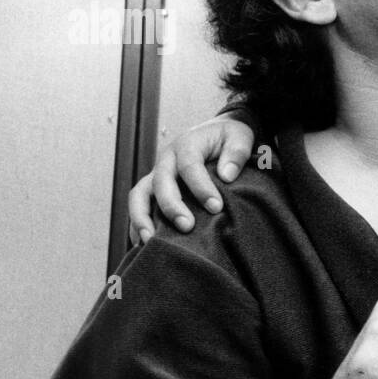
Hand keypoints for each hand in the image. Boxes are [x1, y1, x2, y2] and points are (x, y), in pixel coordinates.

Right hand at [127, 115, 255, 243]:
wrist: (217, 133)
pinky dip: (137, 225)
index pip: (189, 165)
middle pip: (160, 182)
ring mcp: (157, 174)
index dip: (201, 187)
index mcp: (187, 144)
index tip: (216, 207)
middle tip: (187, 226)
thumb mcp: (240, 137)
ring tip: (151, 242)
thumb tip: (227, 175)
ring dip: (141, 218)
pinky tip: (144, 246)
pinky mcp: (154, 189)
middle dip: (171, 206)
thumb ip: (237, 153)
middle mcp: (166, 159)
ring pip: (139, 195)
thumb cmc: (229, 137)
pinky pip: (139, 206)